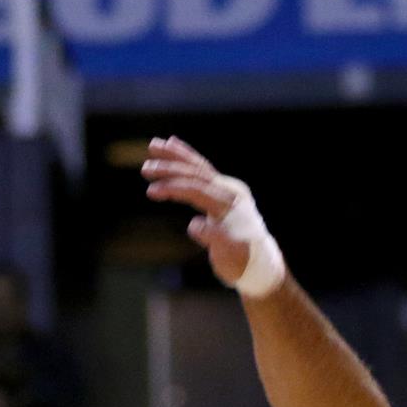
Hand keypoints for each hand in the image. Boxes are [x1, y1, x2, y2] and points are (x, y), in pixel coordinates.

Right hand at [142, 137, 275, 291]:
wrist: (259, 261)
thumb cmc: (242, 261)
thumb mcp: (228, 255)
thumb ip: (213, 238)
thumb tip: (193, 225)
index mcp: (230, 204)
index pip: (197, 189)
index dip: (173, 188)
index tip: (151, 191)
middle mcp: (230, 191)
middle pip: (197, 173)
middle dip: (171, 168)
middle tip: (146, 168)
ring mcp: (228, 188)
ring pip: (199, 167)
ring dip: (176, 156)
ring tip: (155, 144)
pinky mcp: (222, 190)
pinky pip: (202, 170)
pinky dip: (187, 157)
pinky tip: (173, 144)